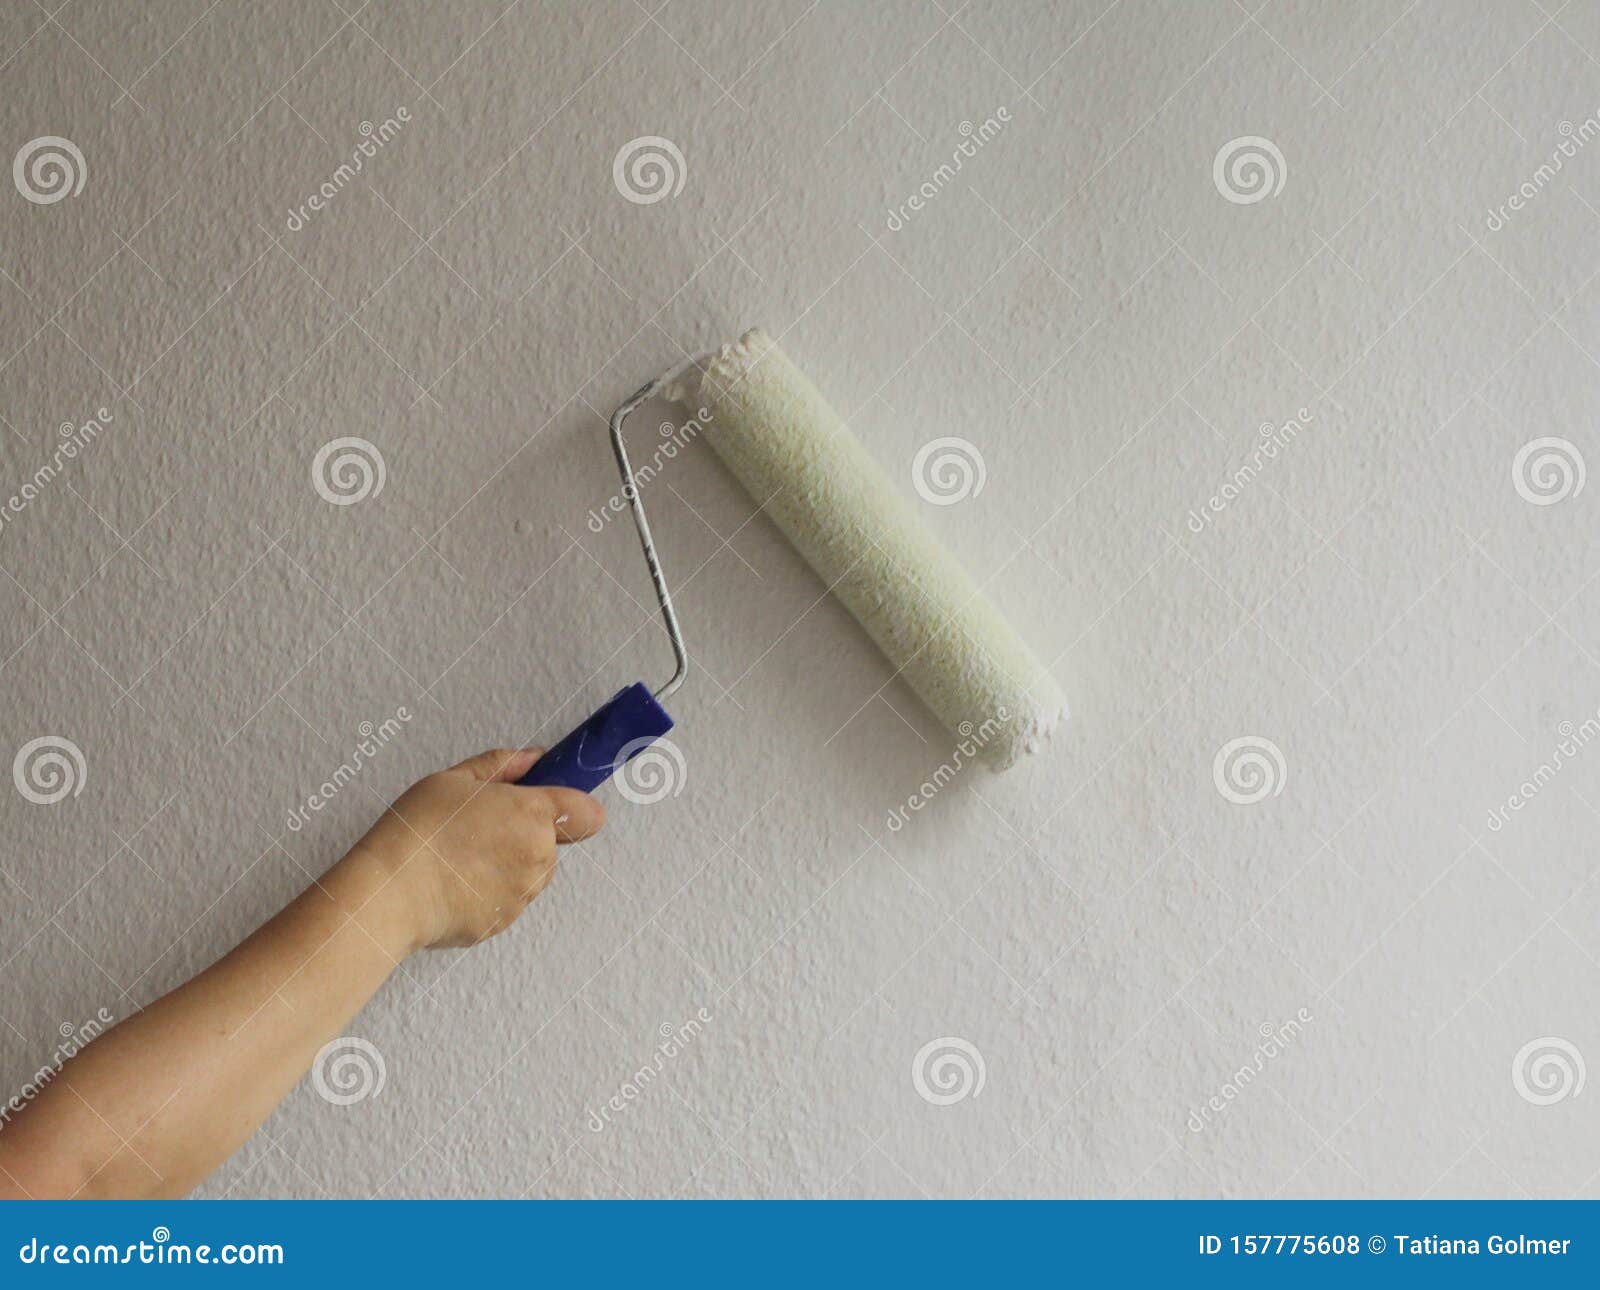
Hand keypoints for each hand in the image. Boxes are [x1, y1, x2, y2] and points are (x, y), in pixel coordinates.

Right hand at [352, 748, 604, 949]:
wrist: (391, 892)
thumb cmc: (418, 831)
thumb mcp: (454, 779)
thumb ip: (502, 765)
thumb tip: (534, 758)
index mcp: (533, 814)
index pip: (587, 812)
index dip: (573, 807)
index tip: (551, 804)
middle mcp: (538, 856)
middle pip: (552, 843)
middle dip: (526, 835)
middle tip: (480, 828)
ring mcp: (523, 893)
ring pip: (531, 873)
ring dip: (510, 865)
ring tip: (462, 857)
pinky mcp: (504, 921)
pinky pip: (507, 901)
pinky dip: (489, 892)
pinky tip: (455, 882)